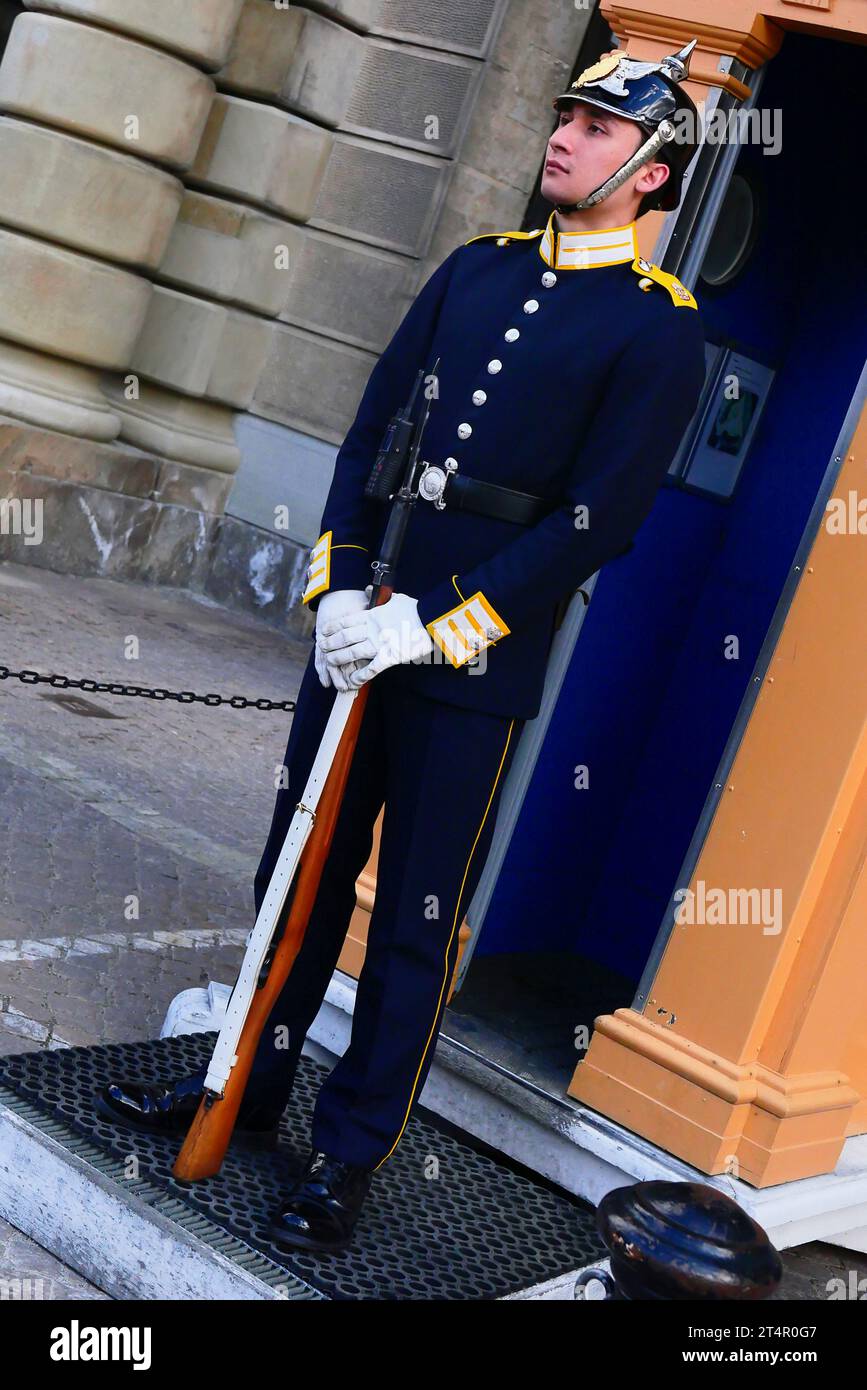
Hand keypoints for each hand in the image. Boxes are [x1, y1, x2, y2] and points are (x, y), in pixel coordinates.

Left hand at [318, 592, 433, 687]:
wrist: (431, 619)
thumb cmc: (416, 609)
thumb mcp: (395, 598)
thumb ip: (379, 596)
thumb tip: (367, 588)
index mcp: (372, 615)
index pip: (346, 622)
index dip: (332, 628)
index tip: (323, 631)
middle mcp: (372, 630)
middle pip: (344, 637)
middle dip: (331, 643)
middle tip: (321, 648)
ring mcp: (380, 644)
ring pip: (352, 652)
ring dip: (339, 658)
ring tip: (330, 662)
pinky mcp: (390, 657)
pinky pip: (371, 669)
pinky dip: (361, 676)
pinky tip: (352, 681)